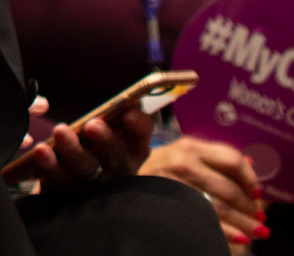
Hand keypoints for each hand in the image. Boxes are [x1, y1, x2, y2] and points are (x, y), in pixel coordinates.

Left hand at [3, 103, 153, 188]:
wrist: (77, 181)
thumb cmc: (96, 145)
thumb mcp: (110, 130)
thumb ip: (117, 115)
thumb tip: (125, 101)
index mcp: (132, 151)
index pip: (141, 138)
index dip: (138, 127)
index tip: (129, 114)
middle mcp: (117, 171)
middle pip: (115, 158)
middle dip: (105, 140)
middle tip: (92, 124)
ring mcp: (94, 186)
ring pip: (85, 170)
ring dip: (72, 151)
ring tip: (59, 131)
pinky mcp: (68, 194)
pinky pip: (58, 183)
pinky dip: (48, 167)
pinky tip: (40, 152)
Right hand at [144, 136, 267, 244]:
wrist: (126, 189)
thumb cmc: (158, 172)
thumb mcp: (181, 156)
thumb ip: (213, 158)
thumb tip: (249, 162)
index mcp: (189, 146)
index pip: (232, 160)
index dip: (250, 179)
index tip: (257, 194)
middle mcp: (181, 162)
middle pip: (229, 188)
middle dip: (249, 208)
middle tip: (259, 219)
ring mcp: (174, 184)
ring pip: (220, 207)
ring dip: (243, 223)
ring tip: (256, 231)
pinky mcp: (170, 205)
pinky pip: (206, 221)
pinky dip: (226, 233)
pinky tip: (238, 238)